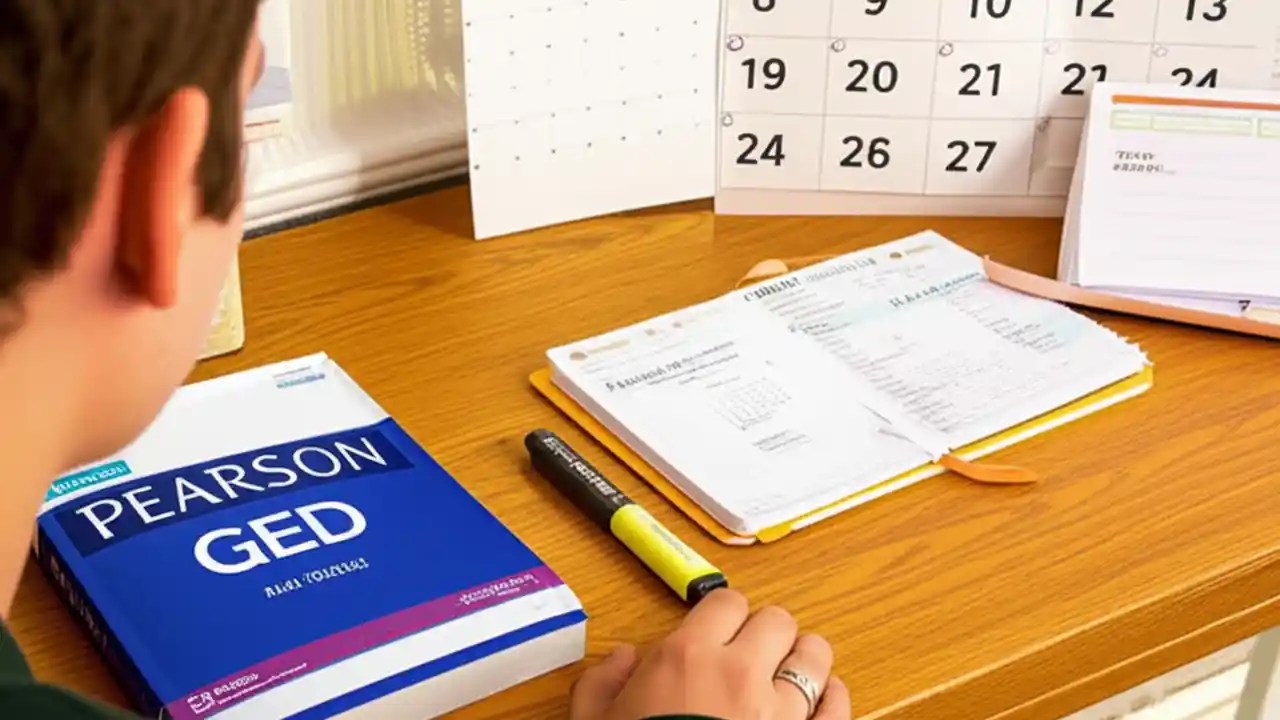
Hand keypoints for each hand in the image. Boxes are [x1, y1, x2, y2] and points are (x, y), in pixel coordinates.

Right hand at [570, 589, 849, 719]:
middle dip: (767, 633)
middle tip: (754, 653)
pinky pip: (837, 706)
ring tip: (789, 673)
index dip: (725, 615)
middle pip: (776, 620)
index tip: (720, 630)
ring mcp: (781, 711)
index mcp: (687, 658)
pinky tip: (822, 700)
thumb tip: (622, 658)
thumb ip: (602, 683)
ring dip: (803, 659)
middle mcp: (739, 673)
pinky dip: (833, 698)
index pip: (727, 602)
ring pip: (814, 656)